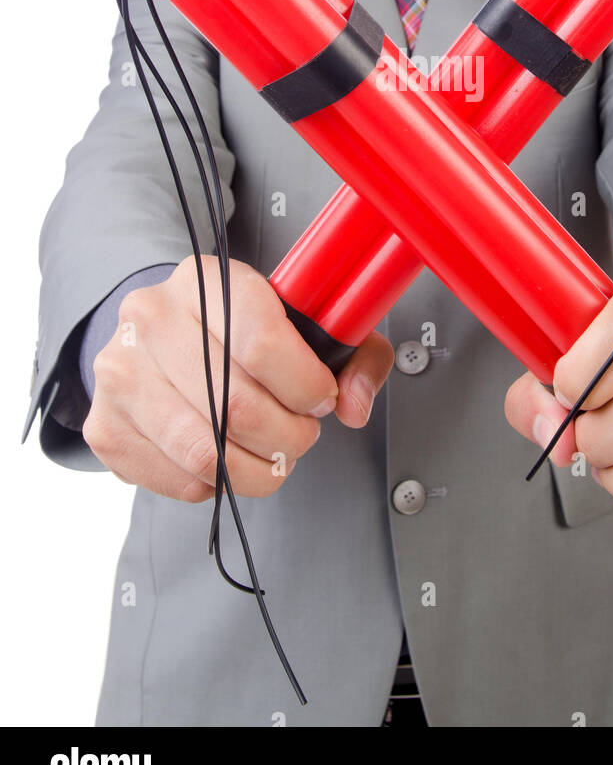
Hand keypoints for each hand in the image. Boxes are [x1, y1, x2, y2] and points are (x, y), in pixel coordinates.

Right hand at [83, 255, 393, 501]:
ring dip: (258, 470)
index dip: (306, 385)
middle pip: (238, 407)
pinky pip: (179, 480)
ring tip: (272, 454)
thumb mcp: (303, 319)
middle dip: (289, 437)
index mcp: (206, 280)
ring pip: (207, 453)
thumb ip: (353, 355)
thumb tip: (354, 404)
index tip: (321, 397)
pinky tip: (227, 457)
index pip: (263, 343)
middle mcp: (151, 319)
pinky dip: (217, 484)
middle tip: (301, 435)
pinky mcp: (106, 427)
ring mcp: (120, 374)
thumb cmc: (237, 329)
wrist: (158, 334)